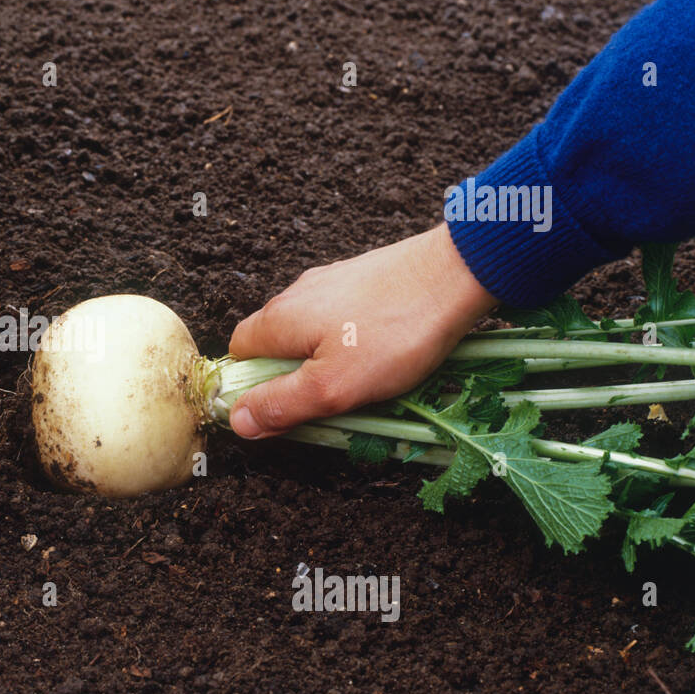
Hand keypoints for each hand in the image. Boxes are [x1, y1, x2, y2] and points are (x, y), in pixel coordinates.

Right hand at [228, 223, 498, 437]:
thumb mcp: (332, 388)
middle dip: (291, 374)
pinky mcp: (363, 276)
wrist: (457, 272)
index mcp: (277, 319)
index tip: (282, 409)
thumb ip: (282, 405)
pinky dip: (351, 338)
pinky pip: (341, 316)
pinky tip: (382, 348)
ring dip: (324, 357)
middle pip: (273, 342)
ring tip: (362, 378)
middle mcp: (295, 294)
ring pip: (310, 330)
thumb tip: (236, 421)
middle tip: (328, 400)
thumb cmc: (393, 334)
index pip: (237, 354)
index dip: (251, 386)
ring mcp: (330, 281)